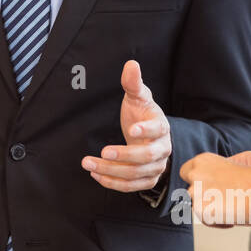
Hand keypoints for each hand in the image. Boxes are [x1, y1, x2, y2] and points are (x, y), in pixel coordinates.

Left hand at [81, 60, 171, 191]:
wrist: (149, 135)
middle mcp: (163, 149)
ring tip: (88, 163)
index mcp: (162, 127)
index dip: (146, 131)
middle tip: (102, 152)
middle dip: (124, 155)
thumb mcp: (138, 98)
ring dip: (111, 171)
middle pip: (147, 157)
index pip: (158, 130)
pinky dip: (113, 183)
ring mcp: (156, 166)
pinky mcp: (147, 179)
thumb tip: (131, 64)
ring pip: (136, 174)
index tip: (131, 130)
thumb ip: (133, 83)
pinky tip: (96, 175)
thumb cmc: (142, 114)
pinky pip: (132, 186)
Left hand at [179, 152, 250, 226]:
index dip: (199, 179)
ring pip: (198, 204)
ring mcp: (197, 193)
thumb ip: (221, 165)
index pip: (187, 170)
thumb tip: (217, 172)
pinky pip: (205, 219)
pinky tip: (232, 216)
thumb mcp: (240, 160)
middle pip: (191, 188)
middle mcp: (196, 175)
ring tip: (232, 207)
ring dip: (212, 208)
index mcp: (203, 160)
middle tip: (222, 198)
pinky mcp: (201, 210)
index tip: (209, 185)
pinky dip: (218, 221)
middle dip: (203, 194)